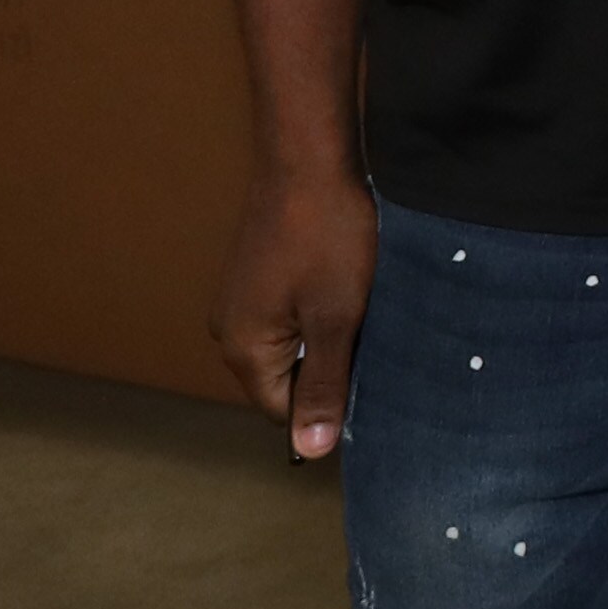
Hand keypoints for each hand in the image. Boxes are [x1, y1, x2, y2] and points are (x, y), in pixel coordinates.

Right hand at [214, 160, 375, 460]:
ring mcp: (242, 298)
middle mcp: (229, 328)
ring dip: (331, 336)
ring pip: (293, 342)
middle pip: (286, 377)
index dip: (329, 405)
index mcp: (241, 348)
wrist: (310, 158)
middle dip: (333, 368)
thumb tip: (309, 450)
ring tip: (368, 313)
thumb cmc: (327, 235)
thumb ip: (323, 385)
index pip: (283, 410)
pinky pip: (292, 312)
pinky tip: (354, 289)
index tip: (374, 385)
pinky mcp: (260, 274)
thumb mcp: (337, 318)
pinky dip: (324, 309)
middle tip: (378, 344)